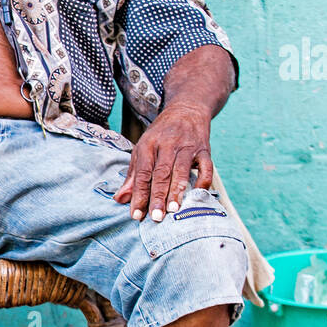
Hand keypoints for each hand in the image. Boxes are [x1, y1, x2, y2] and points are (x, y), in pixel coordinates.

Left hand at [113, 103, 213, 221]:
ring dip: (177, 191)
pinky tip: (198, 195)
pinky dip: (203, 181)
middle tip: (155, 216)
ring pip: (181, 171)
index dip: (139, 195)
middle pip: (161, 173)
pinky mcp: (204, 149)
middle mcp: (167, 145)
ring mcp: (187, 146)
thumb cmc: (161, 135)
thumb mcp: (142, 150)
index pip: (142, 173)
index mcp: (148, 145)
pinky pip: (206, 167)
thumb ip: (132, 176)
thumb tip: (120, 199)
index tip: (136, 215)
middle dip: (157, 196)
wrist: (186, 110)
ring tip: (173, 210)